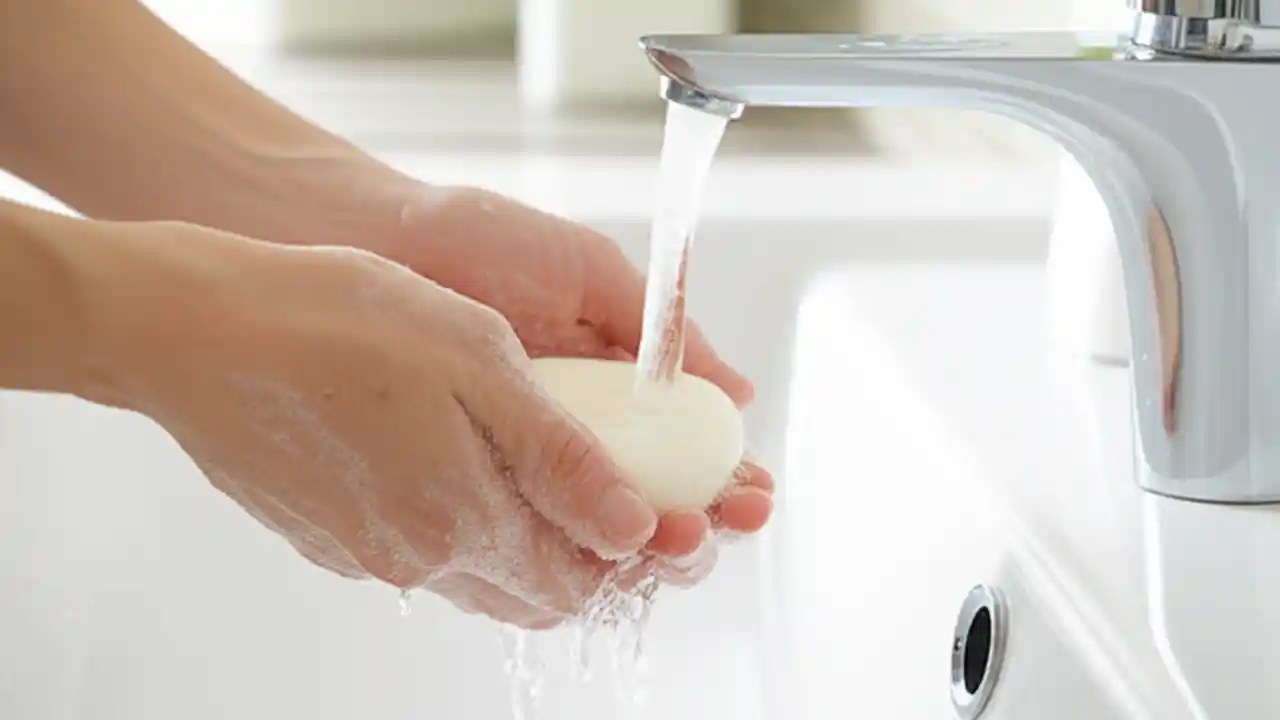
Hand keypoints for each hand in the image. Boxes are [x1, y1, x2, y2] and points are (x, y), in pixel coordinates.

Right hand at [110, 221, 681, 628]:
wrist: (194, 329)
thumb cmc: (339, 322)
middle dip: (596, 557)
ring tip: (555, 473)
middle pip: (537, 592)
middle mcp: (416, 560)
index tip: (674, 514)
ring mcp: (366, 553)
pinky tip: (464, 461)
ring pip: (482, 576)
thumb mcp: (479, 364)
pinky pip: (423, 551)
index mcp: (463, 522)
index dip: (639, 556)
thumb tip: (636, 529)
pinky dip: (468, 526)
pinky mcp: (329, 535)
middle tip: (626, 495)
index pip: (582, 583)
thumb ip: (561, 457)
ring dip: (533, 543)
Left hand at [374, 186, 774, 576]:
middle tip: (708, 533)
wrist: (373, 240)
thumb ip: (659, 327)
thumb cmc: (479, 242)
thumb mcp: (587, 272)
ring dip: (637, 556)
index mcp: (616, 386)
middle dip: (694, 532)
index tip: (750, 498)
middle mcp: (575, 435)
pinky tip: (586, 565)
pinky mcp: (467, 481)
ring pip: (591, 533)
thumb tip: (739, 393)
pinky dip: (557, 558)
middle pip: (650, 506)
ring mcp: (520, 463)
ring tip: (667, 552)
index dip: (725, 483)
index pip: (685, 452)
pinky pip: (519, 534)